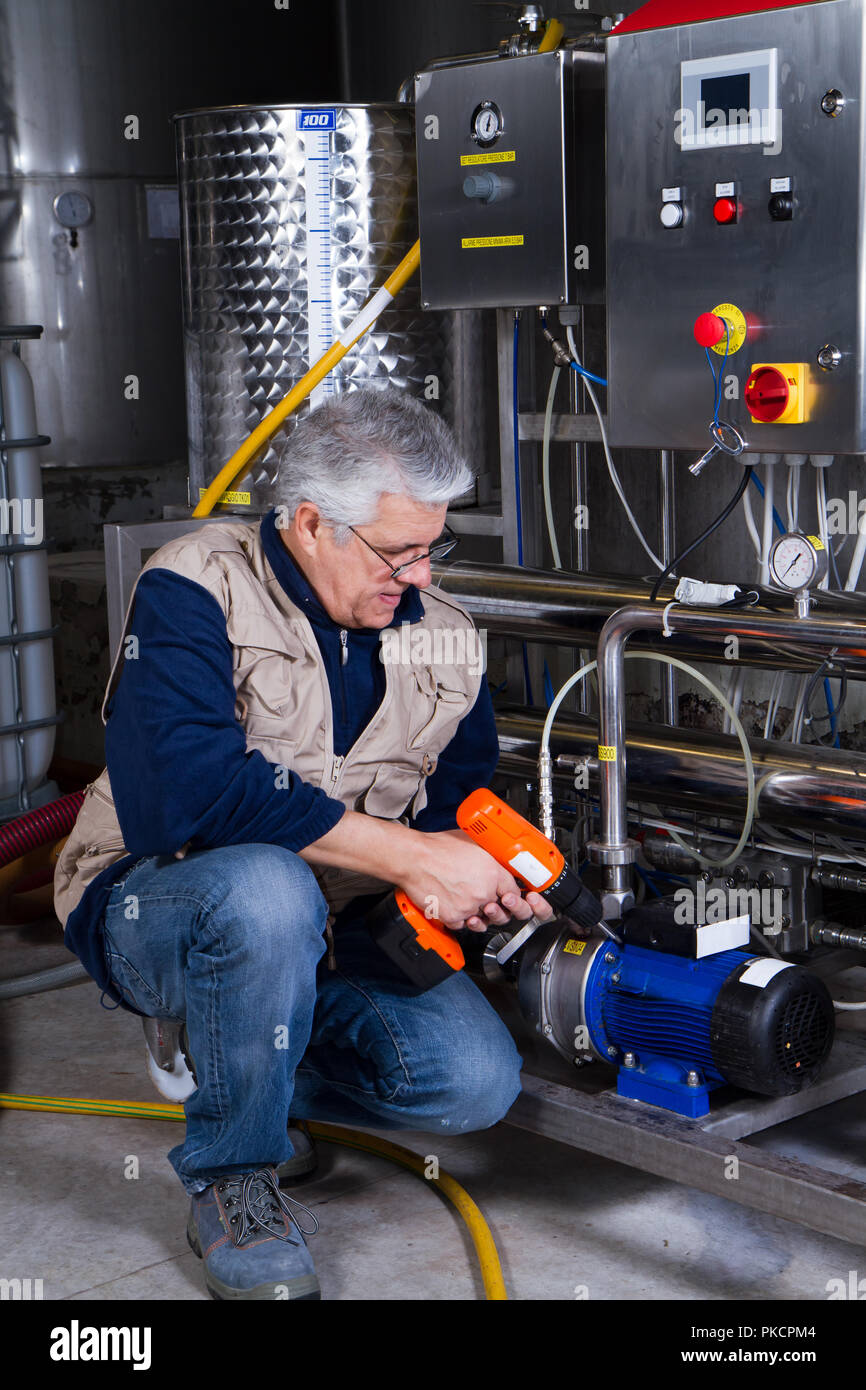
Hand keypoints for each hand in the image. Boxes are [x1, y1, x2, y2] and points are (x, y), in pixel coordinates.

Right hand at [397, 830, 556, 932]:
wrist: (414, 859)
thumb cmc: (438, 848)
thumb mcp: (473, 842)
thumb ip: (490, 855)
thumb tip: (500, 859)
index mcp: (492, 872)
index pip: (514, 892)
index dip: (512, 895)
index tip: (509, 896)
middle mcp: (483, 892)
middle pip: (502, 910)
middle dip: (498, 909)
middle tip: (492, 905)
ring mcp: (468, 907)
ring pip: (483, 920)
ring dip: (479, 915)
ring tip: (471, 905)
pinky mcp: (453, 917)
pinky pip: (463, 925)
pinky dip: (460, 918)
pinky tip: (456, 906)